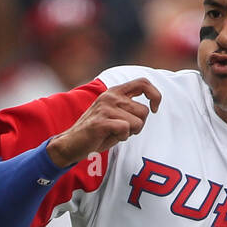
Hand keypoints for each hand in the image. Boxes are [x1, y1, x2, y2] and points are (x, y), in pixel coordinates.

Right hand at [46, 78, 161, 168]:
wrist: (72, 143)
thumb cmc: (98, 132)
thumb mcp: (115, 114)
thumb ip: (129, 108)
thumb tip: (150, 108)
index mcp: (115, 92)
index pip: (143, 83)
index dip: (155, 95)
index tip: (155, 109)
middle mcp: (110, 96)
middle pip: (144, 111)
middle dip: (138, 126)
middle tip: (122, 130)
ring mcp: (105, 108)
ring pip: (137, 122)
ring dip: (129, 133)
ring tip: (113, 133)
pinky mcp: (101, 121)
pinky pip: (125, 130)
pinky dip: (121, 137)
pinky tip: (109, 137)